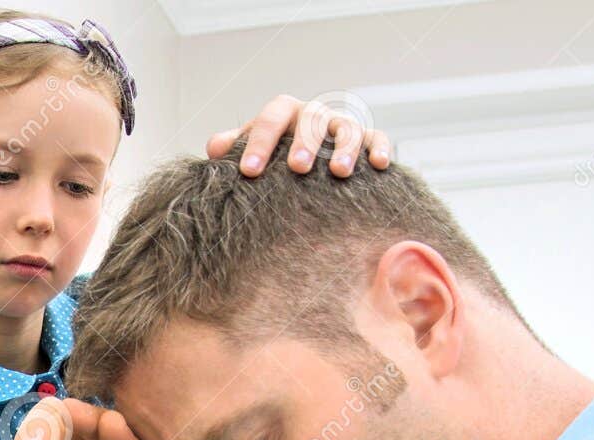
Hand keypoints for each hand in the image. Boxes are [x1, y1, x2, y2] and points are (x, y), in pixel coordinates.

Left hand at [207, 93, 392, 177]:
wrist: (303, 155)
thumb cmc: (272, 154)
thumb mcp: (250, 148)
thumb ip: (232, 147)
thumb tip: (214, 149)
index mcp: (282, 113)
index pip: (269, 120)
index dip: (259, 143)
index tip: (250, 170)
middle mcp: (313, 114)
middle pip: (311, 121)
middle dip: (304, 143)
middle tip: (297, 168)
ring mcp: (341, 125)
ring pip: (347, 129)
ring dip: (345, 149)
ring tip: (339, 172)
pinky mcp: (366, 138)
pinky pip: (376, 137)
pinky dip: (379, 148)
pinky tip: (379, 164)